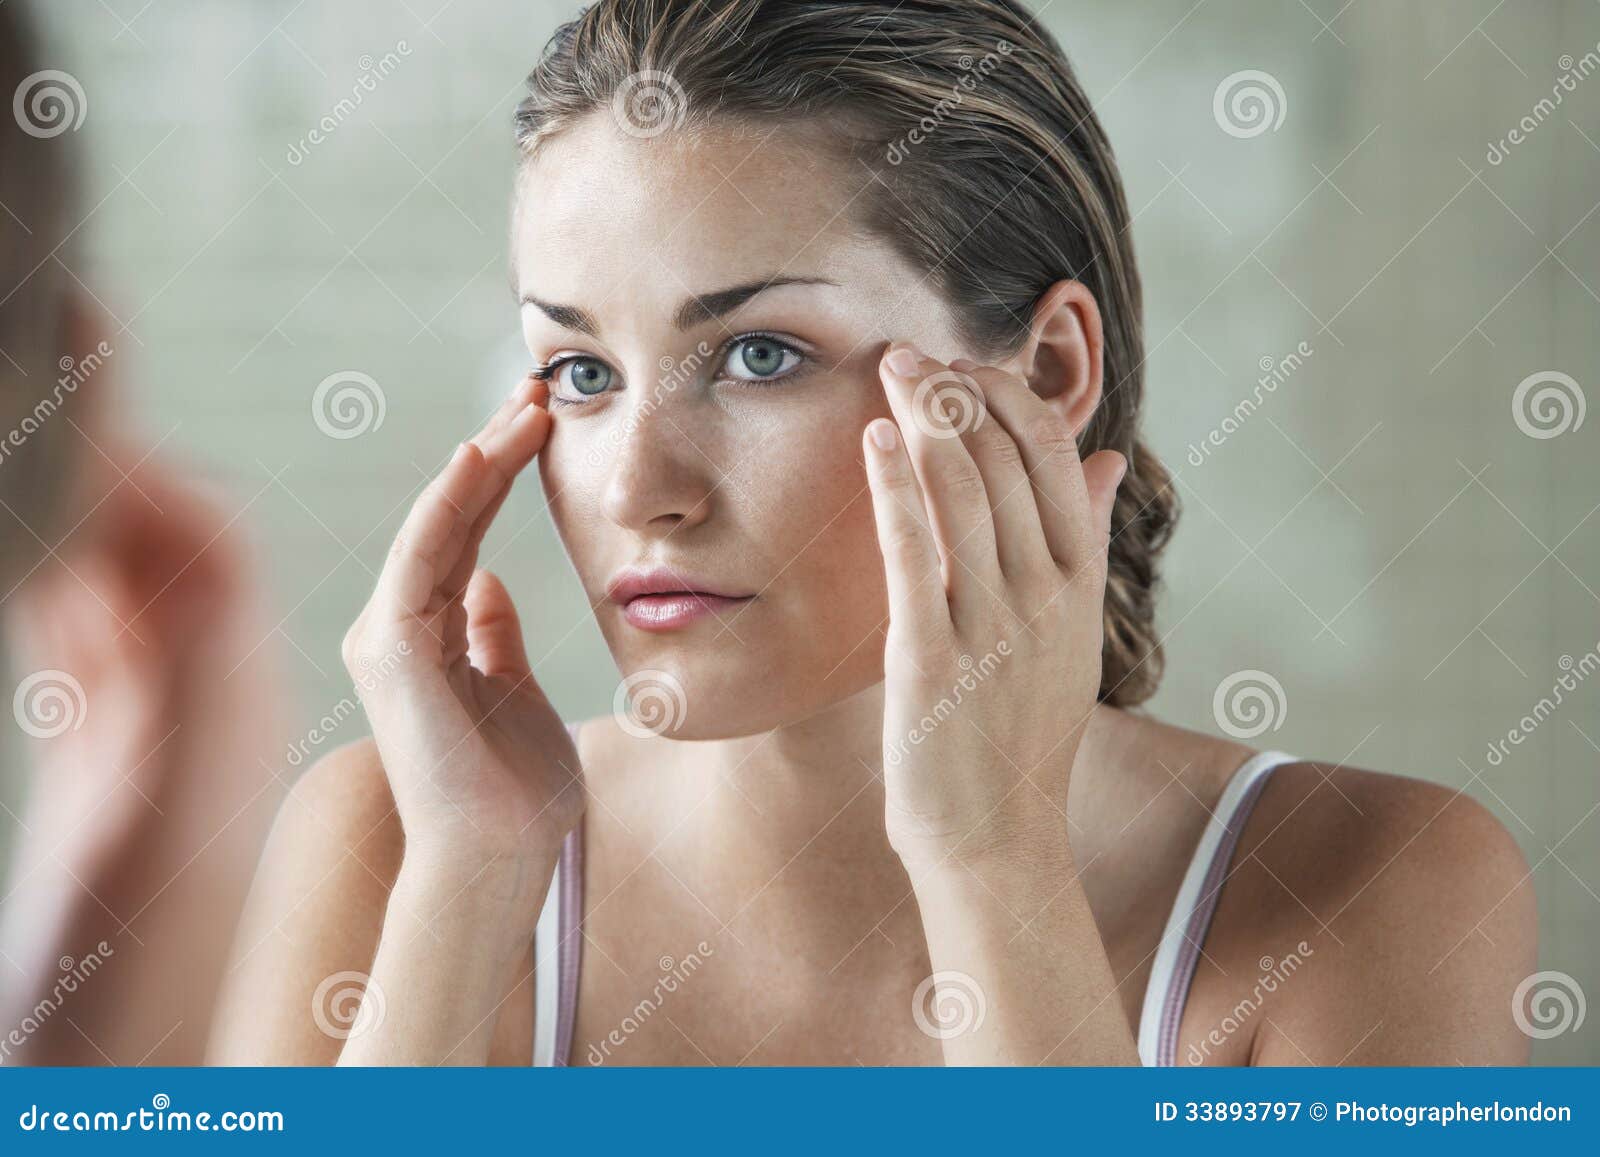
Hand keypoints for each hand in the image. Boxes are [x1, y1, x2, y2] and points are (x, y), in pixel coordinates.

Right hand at [342, 374, 581, 870]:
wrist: (499, 859)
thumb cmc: (514, 791)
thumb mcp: (514, 692)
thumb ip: (494, 637)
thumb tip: (489, 583)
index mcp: (429, 635)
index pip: (467, 532)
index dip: (502, 473)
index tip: (545, 421)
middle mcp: (399, 628)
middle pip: (450, 517)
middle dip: (494, 450)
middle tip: (539, 390)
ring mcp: (389, 637)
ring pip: (435, 525)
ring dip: (481, 460)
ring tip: (527, 407)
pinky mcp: (391, 651)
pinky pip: (420, 559)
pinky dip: (447, 506)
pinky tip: (479, 456)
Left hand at [862, 346, 1124, 869]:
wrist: (996, 839)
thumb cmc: (1022, 735)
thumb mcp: (1072, 637)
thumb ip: (1085, 544)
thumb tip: (1105, 459)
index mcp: (1080, 585)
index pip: (1056, 459)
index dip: (1009, 399)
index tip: (963, 367)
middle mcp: (1047, 597)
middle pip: (1006, 462)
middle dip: (956, 394)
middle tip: (908, 354)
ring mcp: (993, 626)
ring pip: (964, 492)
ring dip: (924, 420)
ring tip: (891, 372)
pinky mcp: (933, 658)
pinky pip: (914, 553)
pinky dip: (894, 487)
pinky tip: (874, 439)